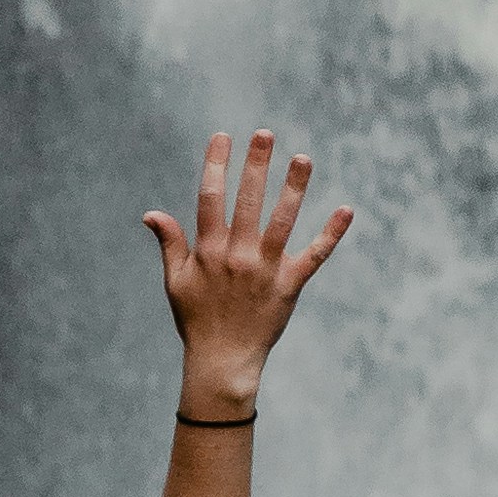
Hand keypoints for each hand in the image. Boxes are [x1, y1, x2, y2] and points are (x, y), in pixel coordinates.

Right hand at [146, 127, 350, 419]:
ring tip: (303, 158)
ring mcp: (266, 270)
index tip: (223, 137)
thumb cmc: (196, 320)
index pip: (210, 198)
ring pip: (282, 221)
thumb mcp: (176, 282)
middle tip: (265, 133)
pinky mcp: (290, 286)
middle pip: (248, 201)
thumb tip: (151, 213)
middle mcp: (238, 255)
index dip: (216, 165)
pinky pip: (314, 256)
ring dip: (293, 188)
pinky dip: (331, 234)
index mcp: (209, 251)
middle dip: (256, 165)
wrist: (222, 363)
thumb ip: (170, 244)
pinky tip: (346, 209)